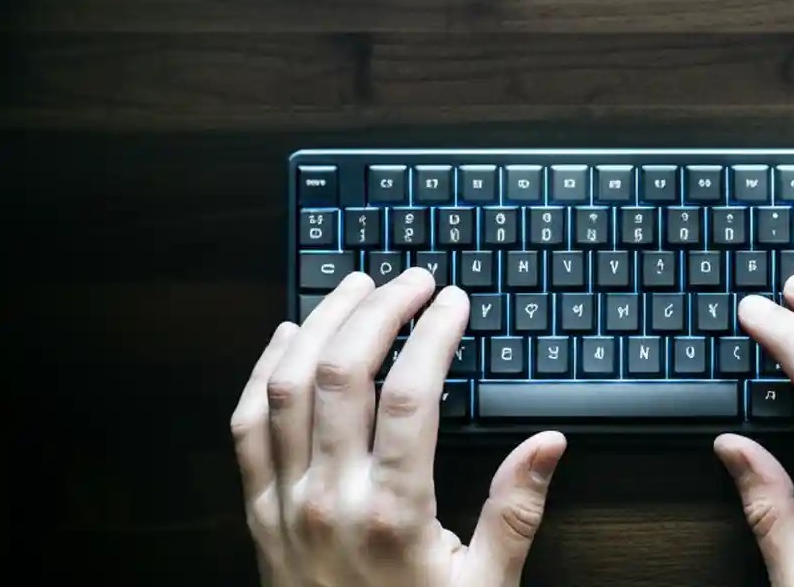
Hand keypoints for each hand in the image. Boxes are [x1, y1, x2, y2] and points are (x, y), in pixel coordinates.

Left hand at [230, 268, 566, 586]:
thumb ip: (515, 512)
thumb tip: (548, 444)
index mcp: (392, 514)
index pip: (410, 394)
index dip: (432, 334)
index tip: (453, 302)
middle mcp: (329, 499)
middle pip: (344, 373)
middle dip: (379, 310)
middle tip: (411, 280)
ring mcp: (283, 502)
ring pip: (288, 385)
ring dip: (320, 324)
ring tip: (355, 289)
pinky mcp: (257, 512)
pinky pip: (245, 425)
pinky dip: (263, 372)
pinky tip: (287, 340)